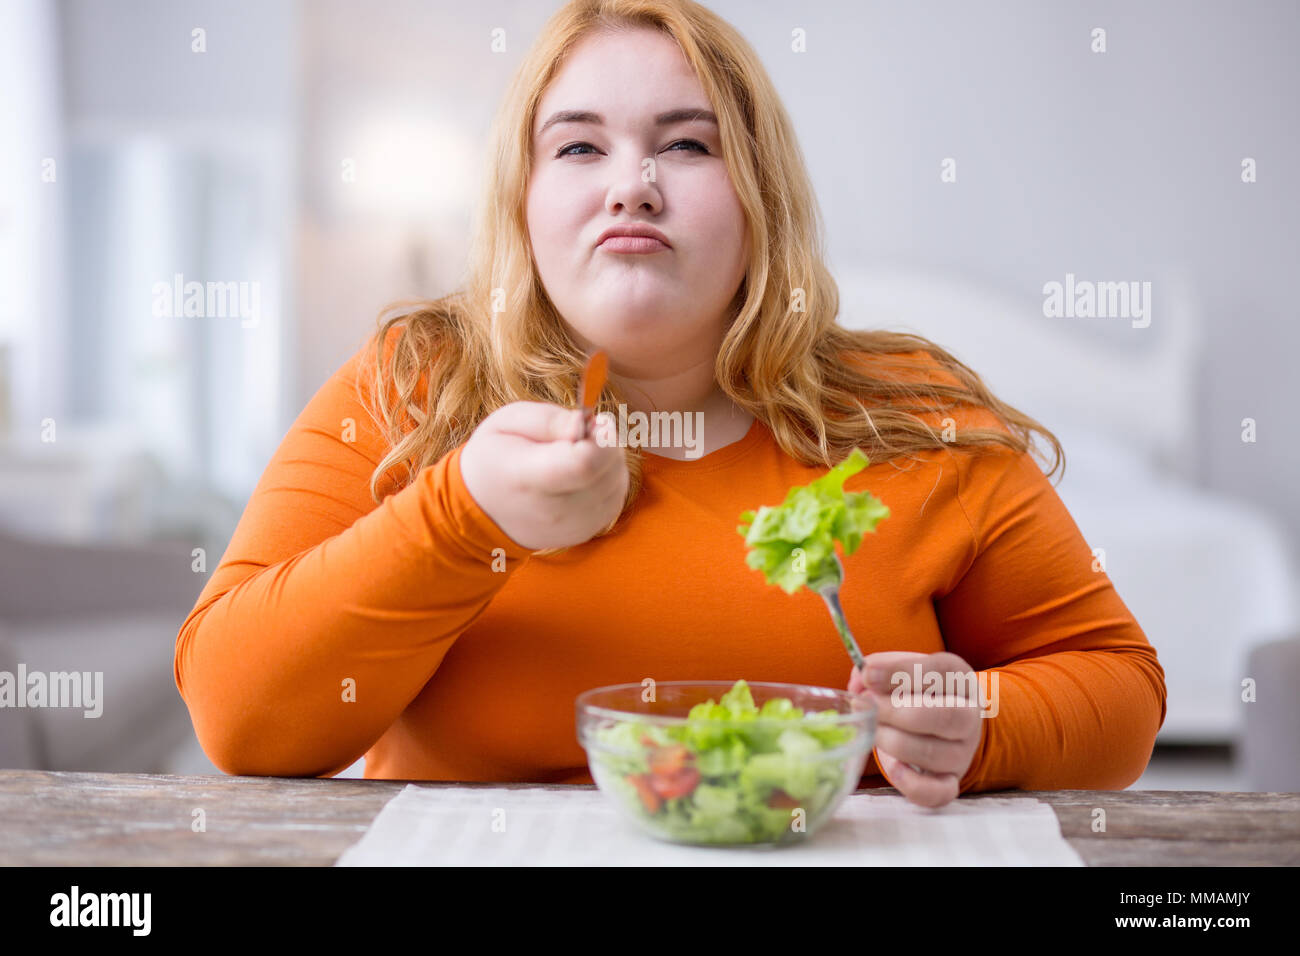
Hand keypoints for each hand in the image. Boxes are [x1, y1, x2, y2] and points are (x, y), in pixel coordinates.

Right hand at [459, 402, 628, 550]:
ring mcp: (573, 526)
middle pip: (607, 470)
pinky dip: (608, 477)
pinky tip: (584, 471)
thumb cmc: (495, 456)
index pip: (585, 463)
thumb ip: (548, 419)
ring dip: (608, 459)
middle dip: (605, 441)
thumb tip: (584, 422)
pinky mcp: (586, 532)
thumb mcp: (507, 421)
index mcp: (529, 478)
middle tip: (579, 434)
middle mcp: (555, 510)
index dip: (601, 438)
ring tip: (577, 452)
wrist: (483, 509)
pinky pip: (616, 495)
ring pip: (617, 481)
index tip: (593, 421)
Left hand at [848, 651, 983, 807]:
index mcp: (958, 679)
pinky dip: (912, 784)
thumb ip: (877, 669)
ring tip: (871, 729)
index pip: (939, 671)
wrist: (941, 724)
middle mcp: (969, 716)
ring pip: (933, 753)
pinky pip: (939, 792)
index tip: (868, 675)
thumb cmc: (915, 691)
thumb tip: (859, 683)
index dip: (900, 672)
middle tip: (865, 704)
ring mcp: (962, 752)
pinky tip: (893, 767)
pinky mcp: (951, 781)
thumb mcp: (900, 671)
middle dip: (895, 711)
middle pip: (944, 716)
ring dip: (892, 741)